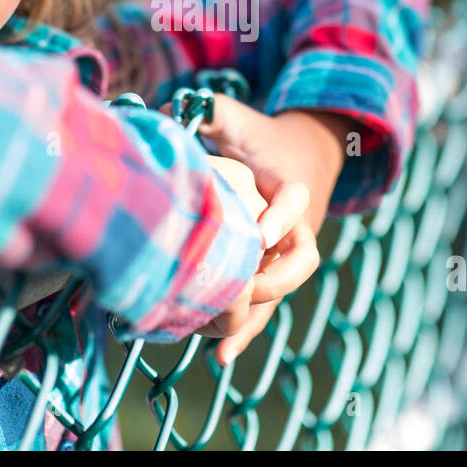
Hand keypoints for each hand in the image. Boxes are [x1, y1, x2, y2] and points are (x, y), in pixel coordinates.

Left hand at [171, 95, 360, 364]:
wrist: (301, 152)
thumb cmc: (262, 135)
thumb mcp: (239, 118)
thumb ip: (210, 111)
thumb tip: (164, 109)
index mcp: (293, 186)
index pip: (296, 202)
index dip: (280, 218)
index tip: (259, 234)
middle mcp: (298, 226)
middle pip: (301, 260)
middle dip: (274, 279)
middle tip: (243, 290)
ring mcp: (287, 254)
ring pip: (281, 292)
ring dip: (256, 319)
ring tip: (222, 346)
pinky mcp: (273, 271)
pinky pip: (264, 305)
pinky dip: (245, 330)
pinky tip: (218, 358)